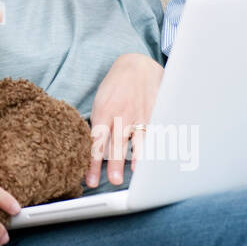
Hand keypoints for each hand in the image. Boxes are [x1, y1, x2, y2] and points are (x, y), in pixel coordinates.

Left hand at [87, 53, 163, 187]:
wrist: (136, 64)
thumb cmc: (115, 87)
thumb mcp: (100, 103)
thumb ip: (98, 125)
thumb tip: (93, 151)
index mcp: (104, 112)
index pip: (96, 143)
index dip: (93, 164)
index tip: (90, 181)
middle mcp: (122, 115)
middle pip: (118, 143)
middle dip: (116, 163)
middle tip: (114, 181)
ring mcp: (141, 115)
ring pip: (139, 140)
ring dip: (138, 159)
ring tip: (136, 175)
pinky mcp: (155, 113)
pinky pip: (155, 134)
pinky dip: (155, 148)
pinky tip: (156, 161)